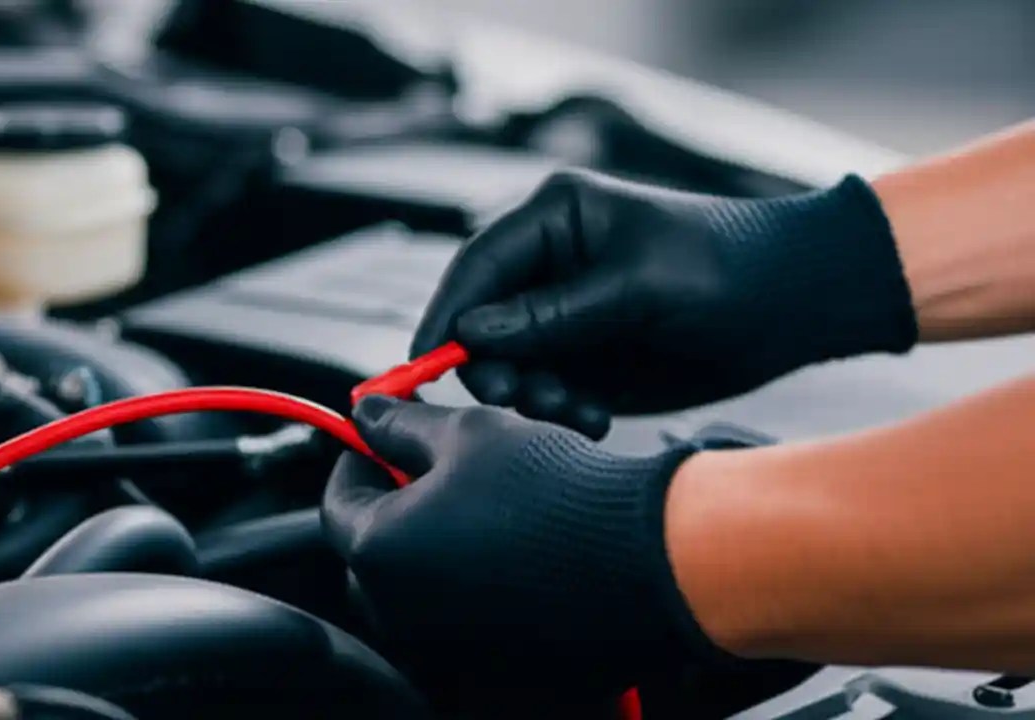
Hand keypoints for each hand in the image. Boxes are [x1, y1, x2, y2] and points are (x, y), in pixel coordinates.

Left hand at [322, 396, 721, 698]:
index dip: (358, 458)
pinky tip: (516, 549)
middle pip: (372, 551)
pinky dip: (475, 586)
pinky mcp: (493, 668)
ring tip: (484, 505)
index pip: (336, 501)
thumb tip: (368, 416)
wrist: (647, 561)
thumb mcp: (467, 431)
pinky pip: (463, 621)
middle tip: (433, 469)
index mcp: (376, 552)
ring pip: (417, 588)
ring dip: (434, 546)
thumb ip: (403, 425)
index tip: (381, 437)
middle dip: (394, 505)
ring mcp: (445, 648)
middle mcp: (399, 614)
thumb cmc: (553, 490)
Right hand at [412, 170, 916, 433]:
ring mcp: (566, 316)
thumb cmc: (727, 269)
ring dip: (532, 396)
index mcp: (554, 220)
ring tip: (577, 409)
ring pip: (511, 366)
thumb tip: (471, 334)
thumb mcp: (638, 286)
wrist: (796, 306)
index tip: (423, 367)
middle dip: (493, 366)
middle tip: (522, 396)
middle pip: (482, 324)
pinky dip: (560, 413)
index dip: (445, 318)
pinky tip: (595, 418)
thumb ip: (552, 312)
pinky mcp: (588, 359)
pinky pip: (547, 393)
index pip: (476, 268)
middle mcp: (549, 267)